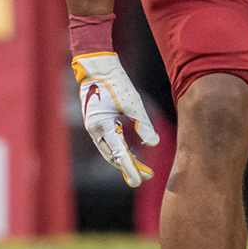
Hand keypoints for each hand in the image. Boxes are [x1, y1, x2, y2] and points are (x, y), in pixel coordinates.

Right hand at [72, 52, 159, 185]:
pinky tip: (131, 153)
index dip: (131, 168)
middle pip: (113, 156)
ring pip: (110, 151)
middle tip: (148, 176)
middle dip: (130, 167)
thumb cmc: (116, 83)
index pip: (119, 153)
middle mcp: (95, 130)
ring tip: (142, 168)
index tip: (140, 181)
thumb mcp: (133, 104)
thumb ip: (143, 124)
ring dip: (125, 160)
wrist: (97, 67)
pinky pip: (108, 142)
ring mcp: (93, 128)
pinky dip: (119, 150)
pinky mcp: (96, 123)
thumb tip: (154, 144)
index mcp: (102, 125)